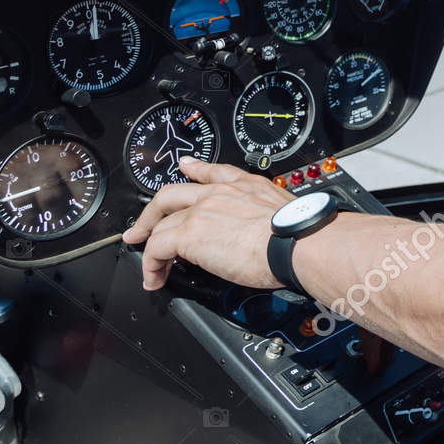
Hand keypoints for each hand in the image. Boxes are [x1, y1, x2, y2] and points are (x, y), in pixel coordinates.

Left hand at [122, 157, 294, 290]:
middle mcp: (221, 193)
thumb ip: (266, 219)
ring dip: (150, 246)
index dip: (195, 169)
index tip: (186, 167)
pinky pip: (156, 247)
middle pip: (172, 195)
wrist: (298, 243)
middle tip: (142, 228)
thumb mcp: (283, 215)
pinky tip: (154, 276)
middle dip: (152, 213)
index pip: (214, 172)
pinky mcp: (189, 233)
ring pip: (161, 224)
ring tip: (151, 267)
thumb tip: (267, 237)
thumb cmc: (300, 236)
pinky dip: (151, 264)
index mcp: (247, 186)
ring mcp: (202, 210)